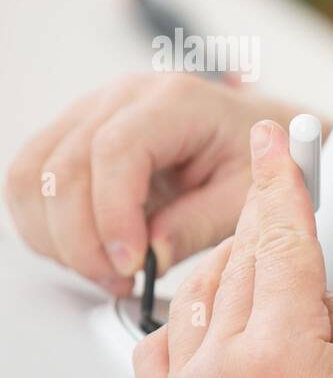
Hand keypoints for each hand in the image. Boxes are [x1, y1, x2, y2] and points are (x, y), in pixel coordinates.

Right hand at [4, 72, 315, 293]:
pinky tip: (89, 253)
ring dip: (56, 237)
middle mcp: (123, 98)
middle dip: (82, 239)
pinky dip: (47, 227)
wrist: (255, 136)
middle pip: (63, 167)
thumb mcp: (247, 198)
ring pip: (33, 176)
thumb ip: (201, 224)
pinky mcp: (72, 137)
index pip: (116, 150)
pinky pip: (31, 182)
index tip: (131, 262)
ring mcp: (90, 114)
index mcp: (176, 102)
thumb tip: (152, 255)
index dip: (112, 213)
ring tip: (107, 271)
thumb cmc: (255, 160)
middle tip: (120, 279)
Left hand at [132, 120, 332, 377]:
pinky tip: (220, 330)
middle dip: (272, 233)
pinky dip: (190, 324)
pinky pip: (161, 347)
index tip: (275, 145)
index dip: (282, 181)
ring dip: (238, 279)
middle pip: (243, 263)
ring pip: (200, 297)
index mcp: (284, 352)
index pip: (282, 240)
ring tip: (278, 300)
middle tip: (291, 215)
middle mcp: (224, 369)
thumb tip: (316, 294)